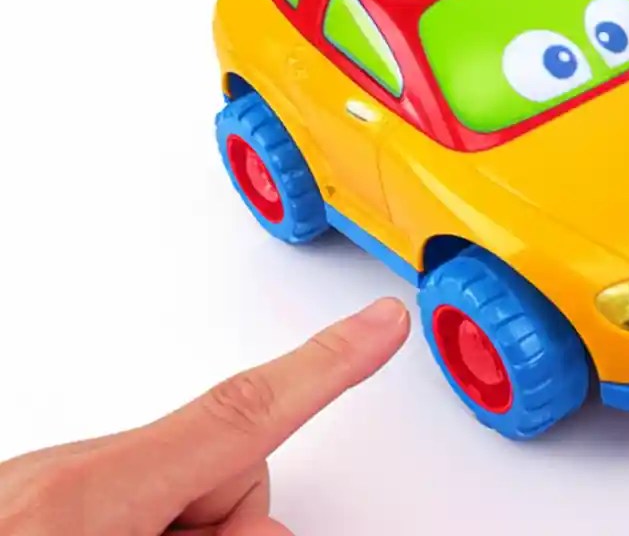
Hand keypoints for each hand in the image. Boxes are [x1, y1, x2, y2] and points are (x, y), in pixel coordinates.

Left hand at [0, 297, 409, 535]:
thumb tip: (268, 527)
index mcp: (86, 502)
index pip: (241, 415)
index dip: (327, 367)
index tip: (381, 326)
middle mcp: (61, 480)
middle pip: (220, 473)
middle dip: (224, 528)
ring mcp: (42, 491)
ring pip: (176, 497)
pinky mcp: (33, 502)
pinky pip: (127, 508)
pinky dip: (142, 530)